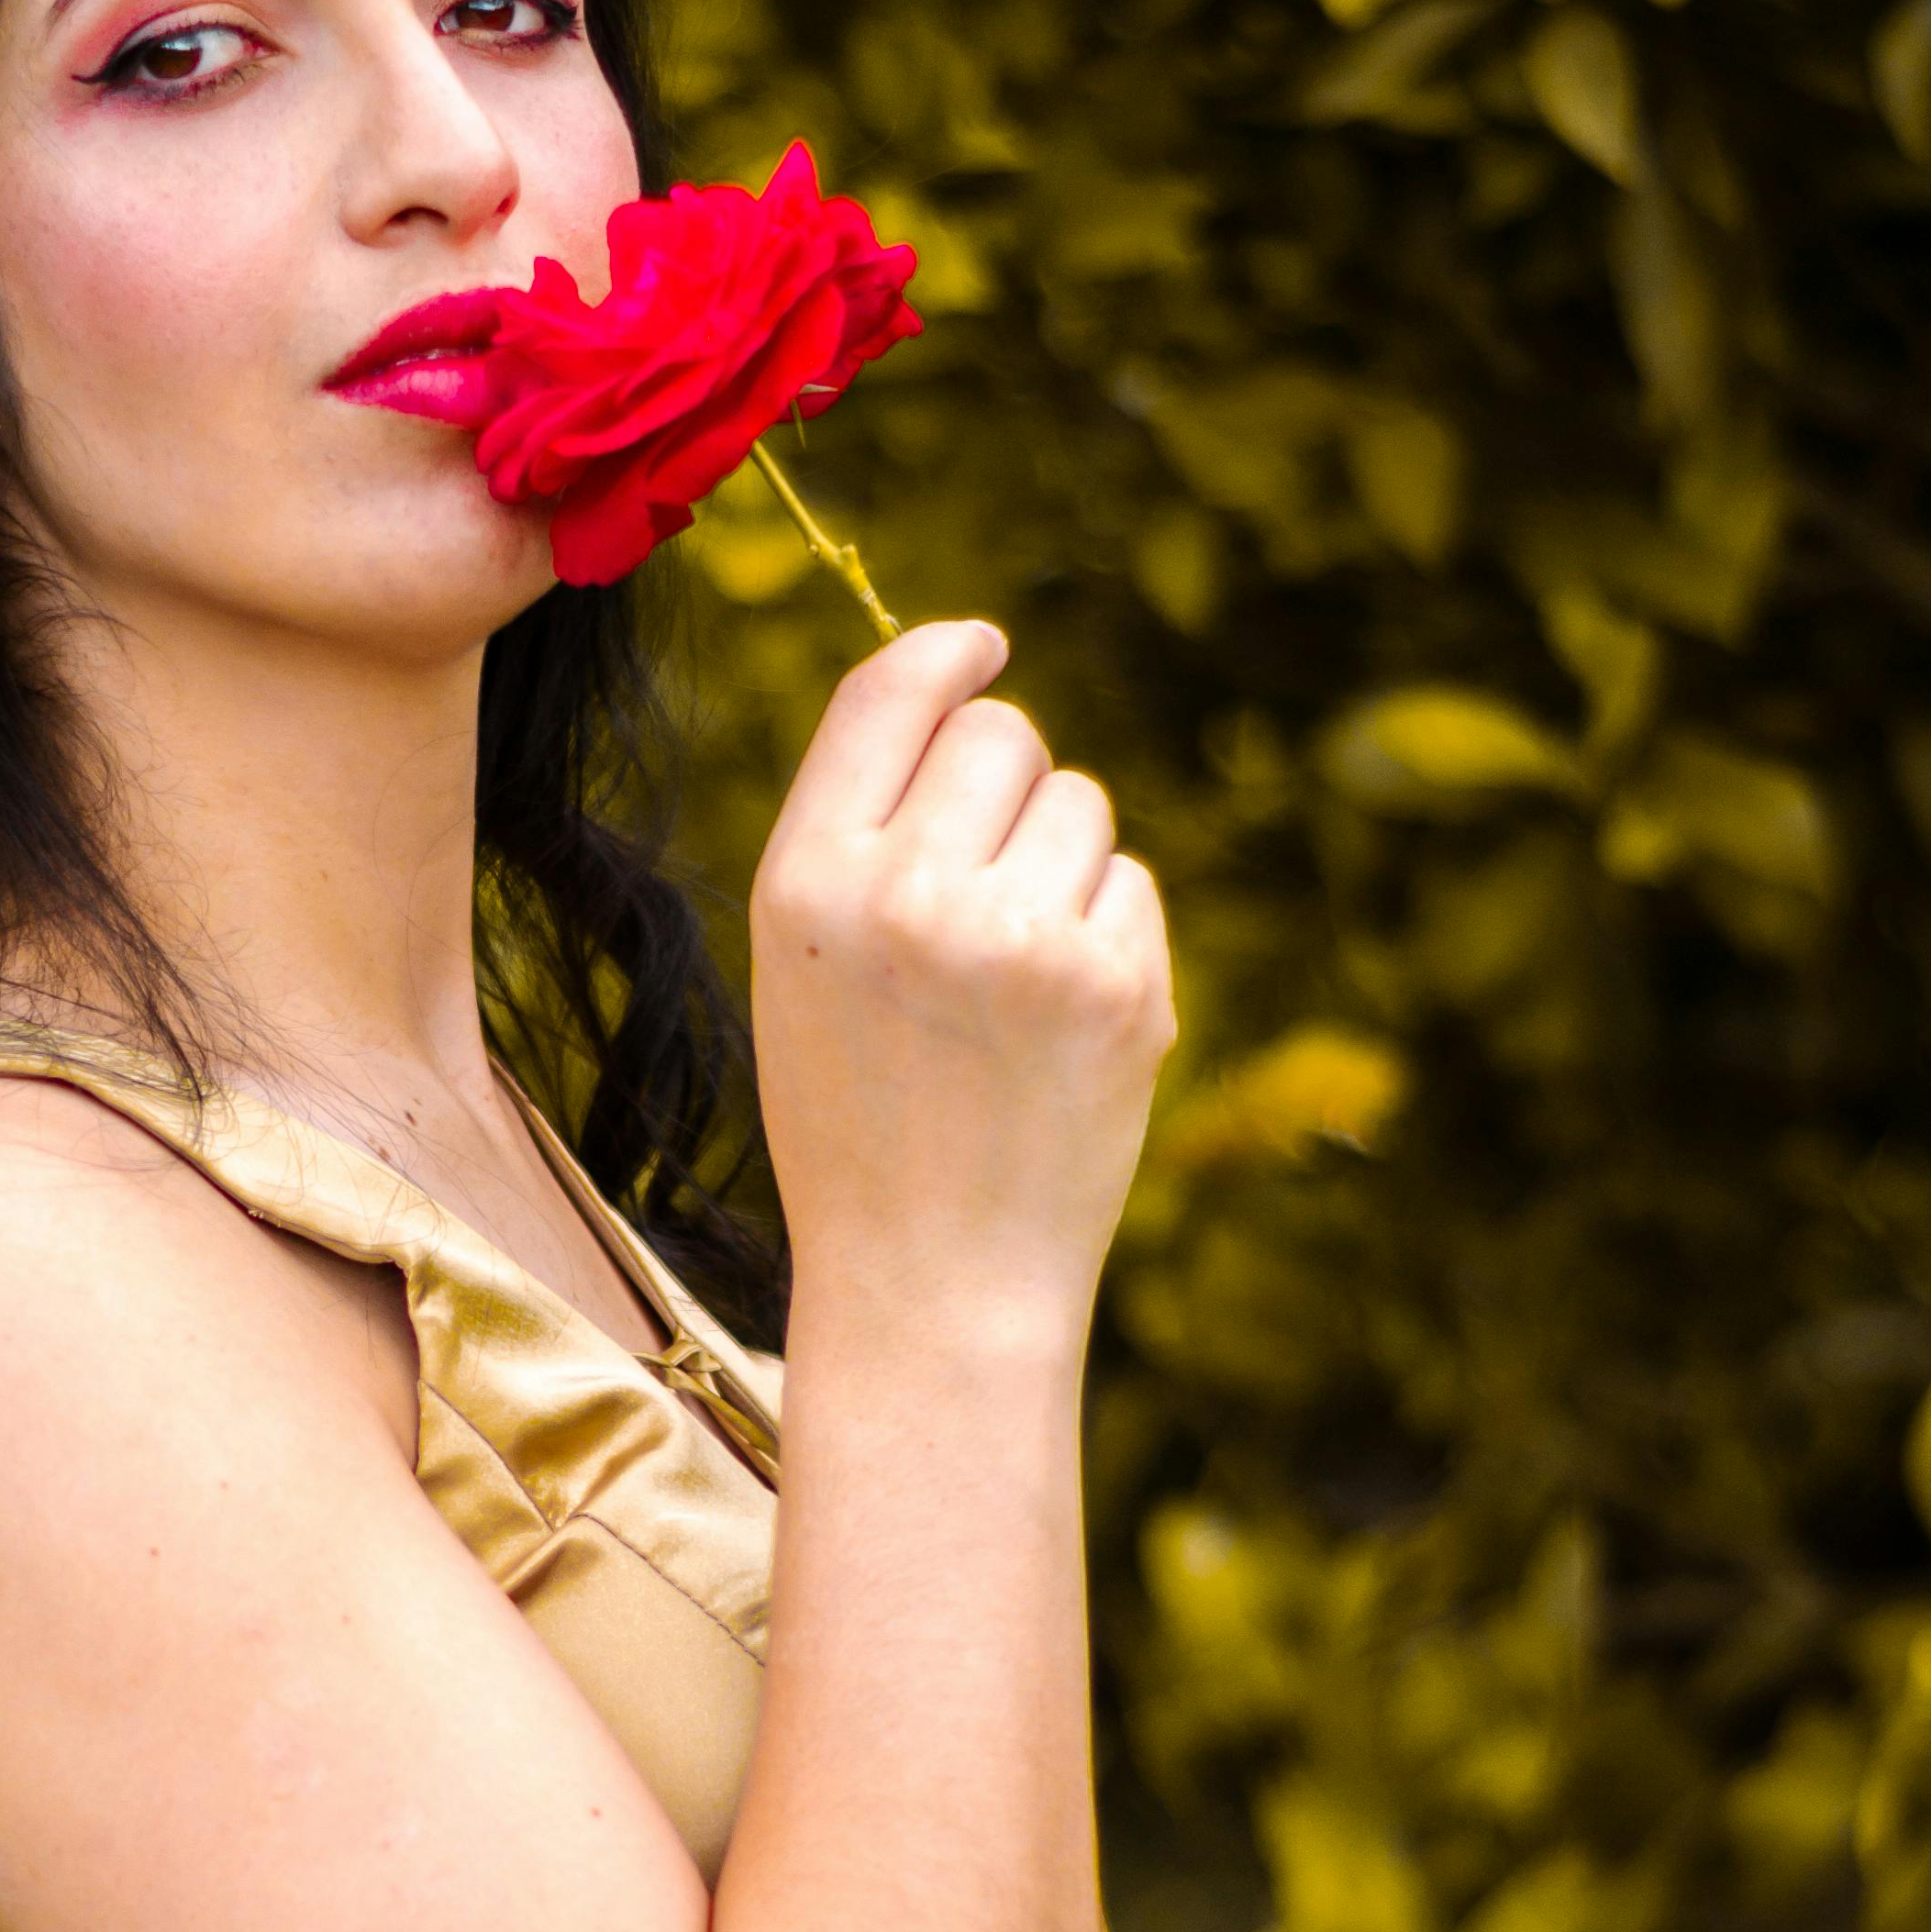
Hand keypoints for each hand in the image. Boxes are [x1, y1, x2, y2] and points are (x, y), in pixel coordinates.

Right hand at [750, 618, 1173, 1347]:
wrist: (931, 1282)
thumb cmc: (857, 1119)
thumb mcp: (802, 967)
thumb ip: (863, 829)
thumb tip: (973, 683)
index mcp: (809, 885)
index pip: (889, 696)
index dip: (946, 654)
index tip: (983, 648)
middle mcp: (911, 897)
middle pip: (1002, 734)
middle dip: (1006, 783)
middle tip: (982, 883)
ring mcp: (1023, 942)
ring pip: (1079, 804)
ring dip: (1059, 864)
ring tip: (1010, 979)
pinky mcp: (1120, 988)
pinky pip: (1128, 885)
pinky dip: (1106, 936)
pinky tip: (1059, 1025)